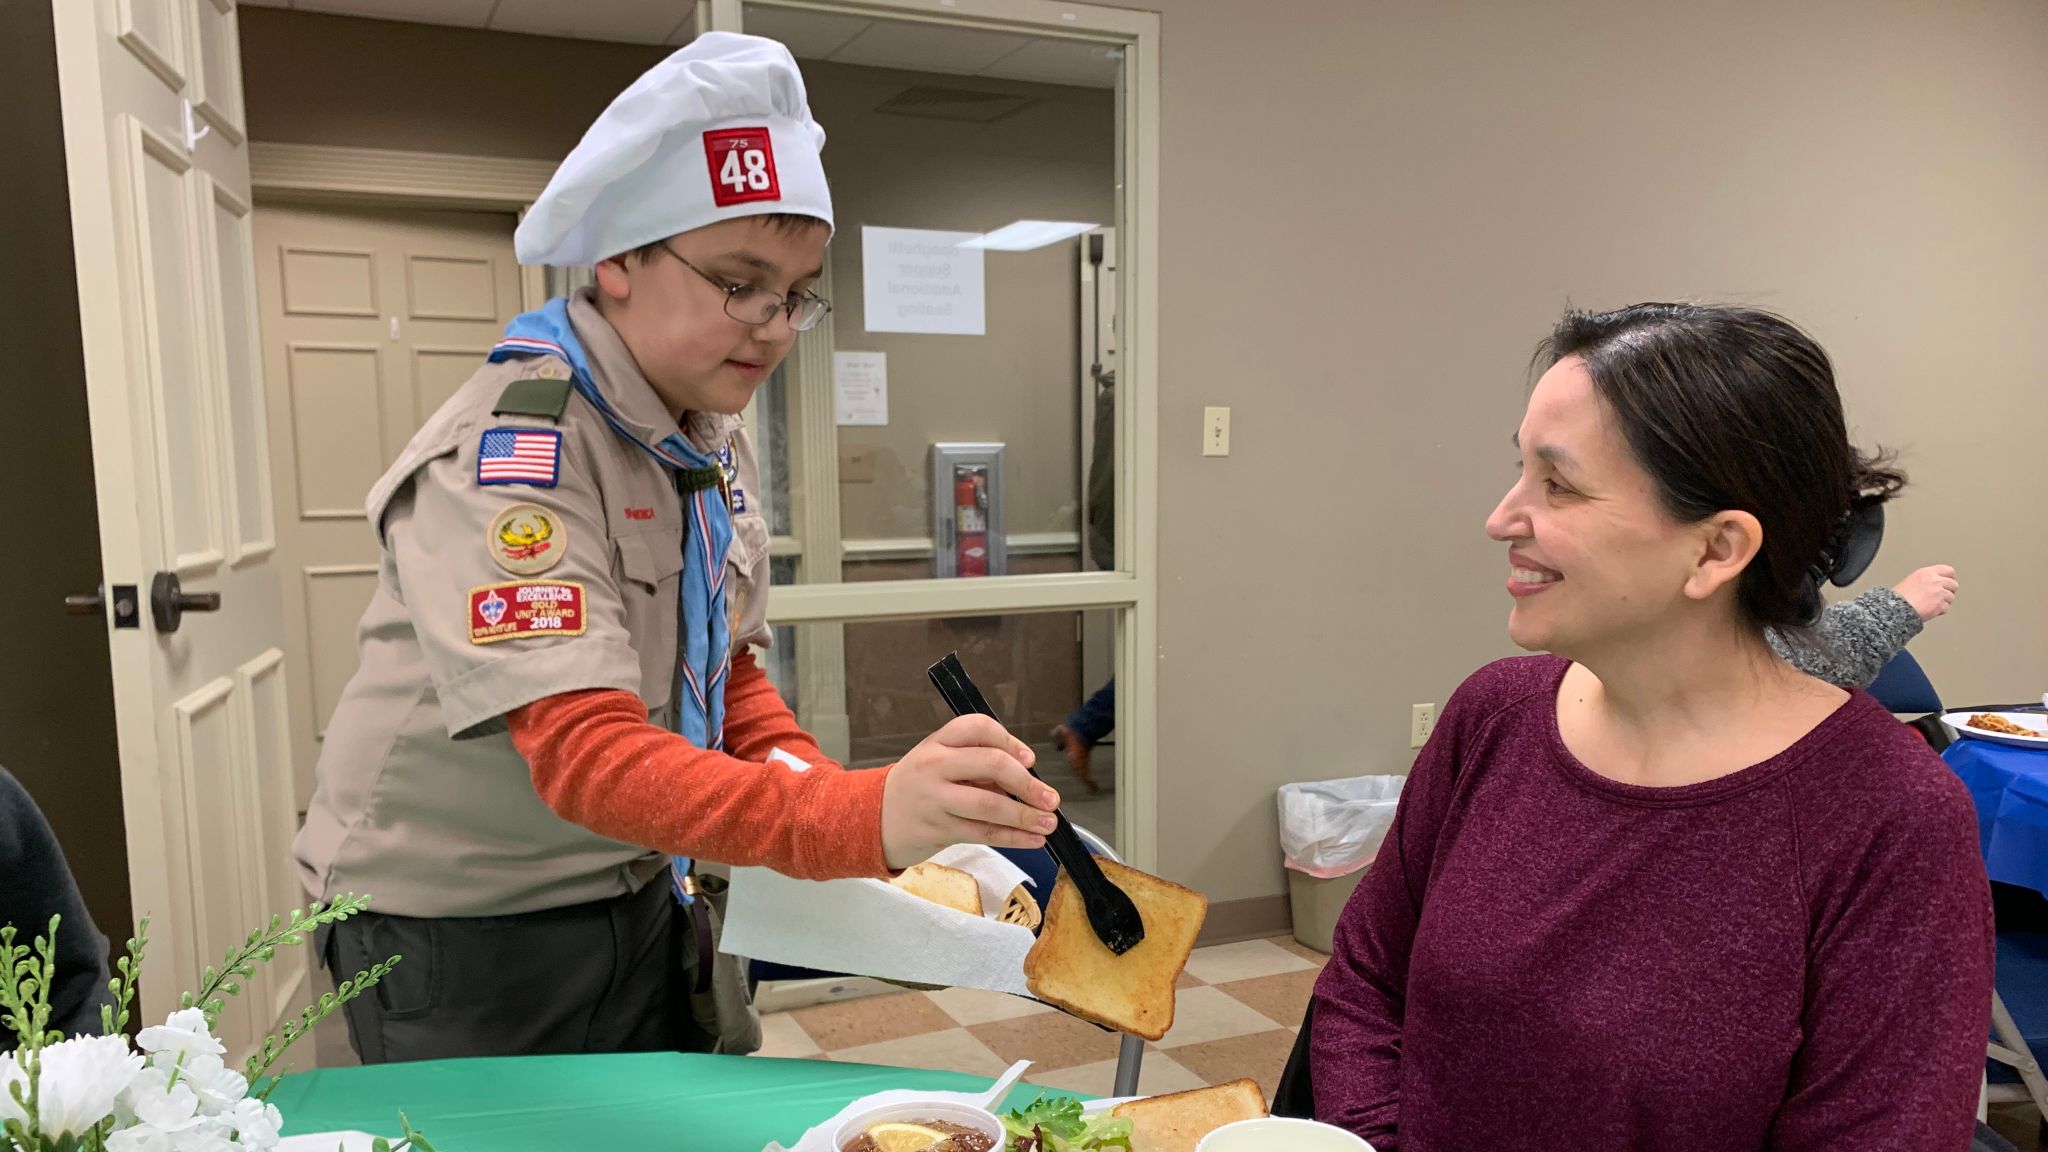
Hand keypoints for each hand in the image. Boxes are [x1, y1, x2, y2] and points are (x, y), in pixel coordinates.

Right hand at [880, 715, 1060, 870]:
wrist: (871, 819)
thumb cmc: (917, 788)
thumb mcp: (938, 764)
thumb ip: (976, 765)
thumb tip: (1027, 780)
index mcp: (937, 742)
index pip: (978, 727)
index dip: (1010, 741)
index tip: (1029, 760)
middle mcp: (934, 766)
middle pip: (991, 764)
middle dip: (1027, 783)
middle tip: (1050, 798)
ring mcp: (934, 799)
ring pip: (990, 805)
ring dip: (1025, 815)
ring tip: (1048, 822)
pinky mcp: (937, 829)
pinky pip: (983, 833)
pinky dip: (1013, 837)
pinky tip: (1032, 839)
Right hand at [1893, 564, 1958, 621]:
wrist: (1895, 608)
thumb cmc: (1899, 597)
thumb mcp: (1912, 580)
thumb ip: (1927, 579)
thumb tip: (1938, 583)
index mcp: (1927, 572)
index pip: (1948, 571)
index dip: (1951, 578)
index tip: (1949, 582)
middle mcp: (1934, 581)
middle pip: (1953, 585)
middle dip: (1949, 591)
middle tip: (1941, 596)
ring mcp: (1938, 593)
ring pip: (1951, 597)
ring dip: (1944, 602)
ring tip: (1932, 604)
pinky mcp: (1940, 604)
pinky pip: (1946, 608)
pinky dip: (1940, 611)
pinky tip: (1931, 610)